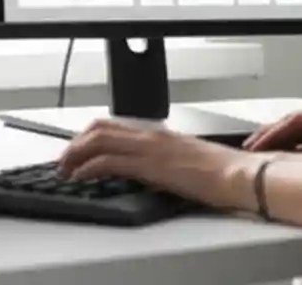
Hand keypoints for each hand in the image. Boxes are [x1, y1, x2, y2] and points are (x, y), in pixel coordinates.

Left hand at [57, 118, 260, 211]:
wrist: (237, 175)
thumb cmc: (220, 171)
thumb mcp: (184, 159)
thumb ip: (163, 159)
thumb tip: (148, 170)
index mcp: (158, 133)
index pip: (113, 124)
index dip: (88, 135)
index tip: (77, 149)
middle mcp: (150, 134)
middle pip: (99, 127)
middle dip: (75, 142)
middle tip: (64, 159)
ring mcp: (149, 147)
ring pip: (98, 139)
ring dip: (75, 153)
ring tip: (65, 169)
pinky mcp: (149, 165)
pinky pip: (108, 161)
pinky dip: (87, 168)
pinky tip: (80, 177)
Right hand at [242, 103, 301, 153]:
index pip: (297, 121)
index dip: (274, 133)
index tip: (257, 147)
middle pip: (293, 123)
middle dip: (269, 134)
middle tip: (248, 149)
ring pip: (299, 132)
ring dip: (278, 141)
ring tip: (259, 153)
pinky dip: (292, 148)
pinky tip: (285, 158)